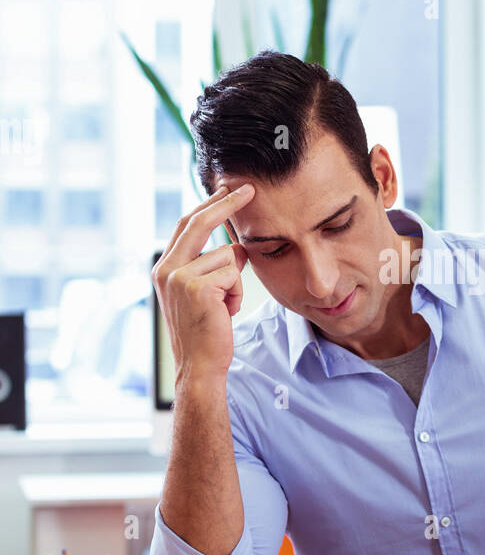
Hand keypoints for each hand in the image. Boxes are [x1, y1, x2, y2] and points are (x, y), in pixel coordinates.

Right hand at [152, 183, 255, 381]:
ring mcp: (179, 277)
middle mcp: (166, 269)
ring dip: (235, 281)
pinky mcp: (197, 287)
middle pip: (199, 222)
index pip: (187, 225)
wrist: (200, 365)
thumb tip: (235, 245)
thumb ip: (210, 266)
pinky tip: (225, 313)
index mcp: (164, 268)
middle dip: (227, 203)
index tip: (227, 190)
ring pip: (226, 255)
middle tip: (249, 189)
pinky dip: (236, 293)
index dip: (209, 205)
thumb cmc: (206, 331)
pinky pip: (232, 273)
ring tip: (224, 306)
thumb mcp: (203, 293)